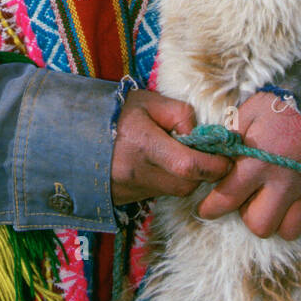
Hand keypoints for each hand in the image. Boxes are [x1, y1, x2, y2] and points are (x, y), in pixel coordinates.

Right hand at [111, 89, 232, 206]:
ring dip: (184, 177)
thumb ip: (179, 114)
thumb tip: (199, 134)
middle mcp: (137, 173)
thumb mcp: (147, 101)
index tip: (227, 158)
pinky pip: (159, 194)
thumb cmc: (114, 112)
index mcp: (142, 144)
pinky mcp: (127, 200)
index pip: (189, 165)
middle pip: (186, 184)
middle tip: (204, 153)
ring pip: (174, 192)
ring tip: (176, 154)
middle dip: (202, 171)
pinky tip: (158, 164)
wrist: (72, 135)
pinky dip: (166, 181)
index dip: (215, 165)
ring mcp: (130, 190)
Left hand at [195, 92, 300, 239]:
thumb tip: (216, 153)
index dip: (211, 209)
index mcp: (257, 163)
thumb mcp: (250, 112)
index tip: (206, 209)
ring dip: (278, 220)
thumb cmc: (285, 104)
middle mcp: (281, 184)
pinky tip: (300, 202)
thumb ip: (232, 136)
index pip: (226, 199)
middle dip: (248, 216)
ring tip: (274, 202)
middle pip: (259, 226)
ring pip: (288, 231)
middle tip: (248, 198)